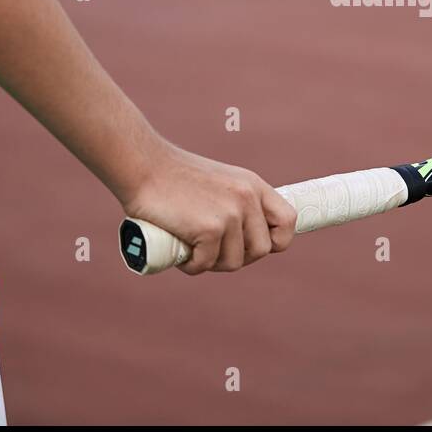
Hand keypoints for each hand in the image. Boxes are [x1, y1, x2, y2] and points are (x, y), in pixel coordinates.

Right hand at [119, 142, 296, 274]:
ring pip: (234, 262)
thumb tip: (243, 240)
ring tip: (192, 248)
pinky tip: (181, 253)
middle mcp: (247, 198)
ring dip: (211, 263)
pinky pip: (207, 264)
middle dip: (236, 258)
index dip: (275, 241)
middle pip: (261, 250)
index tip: (253, 245)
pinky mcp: (209, 229)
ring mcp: (230, 214)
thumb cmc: (173, 177)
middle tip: (210, 251)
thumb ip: (235, 203)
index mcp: (253, 186)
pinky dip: (192, 266)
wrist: (143, 165)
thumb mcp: (219, 182)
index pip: (288, 220)